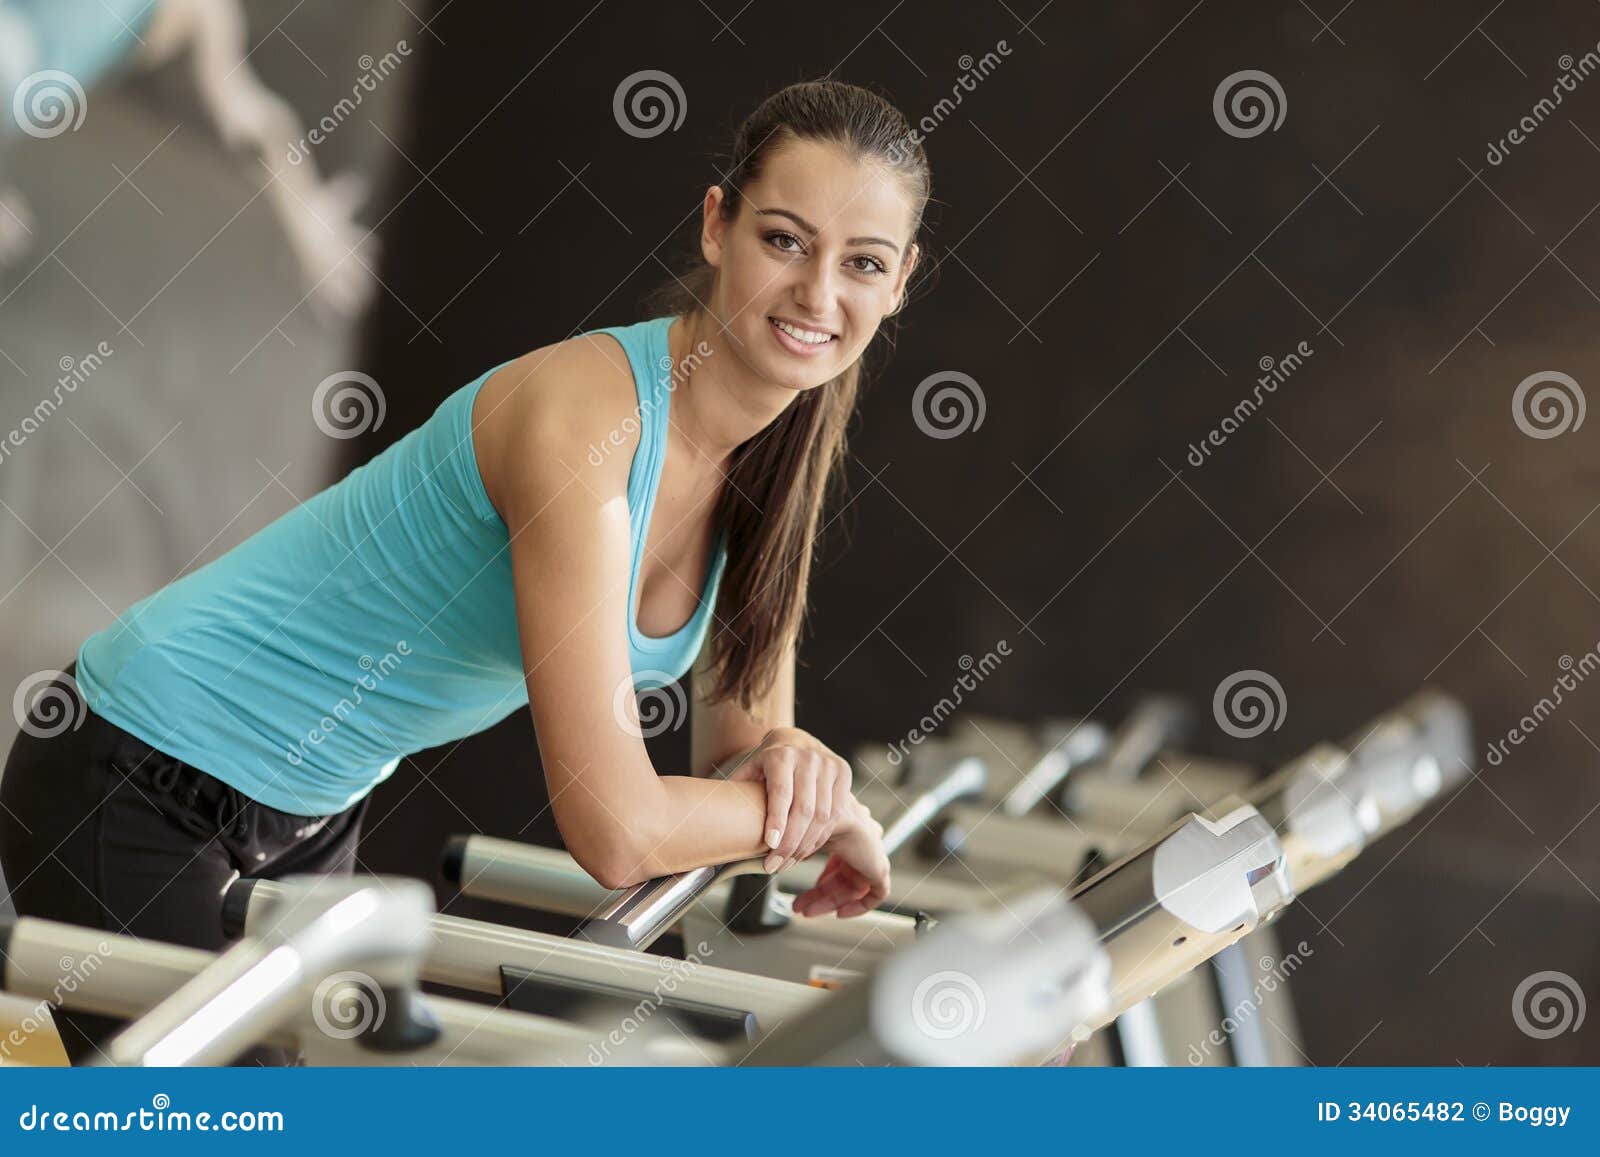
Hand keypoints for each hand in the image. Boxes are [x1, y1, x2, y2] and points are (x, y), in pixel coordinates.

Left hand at [726, 727, 852, 872]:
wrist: (798, 740)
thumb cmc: (769, 762)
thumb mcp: (751, 768)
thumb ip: (737, 789)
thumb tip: (710, 814)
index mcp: (780, 755)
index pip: (781, 792)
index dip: (776, 821)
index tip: (769, 845)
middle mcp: (808, 757)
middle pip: (803, 809)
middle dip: (789, 843)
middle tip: (773, 865)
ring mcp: (828, 764)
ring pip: (821, 815)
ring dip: (804, 845)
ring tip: (787, 862)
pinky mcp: (844, 773)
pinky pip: (834, 814)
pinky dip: (820, 837)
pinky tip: (804, 850)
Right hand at [792, 798, 889, 918]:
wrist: (820, 816)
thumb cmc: (805, 820)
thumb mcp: (795, 838)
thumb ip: (794, 851)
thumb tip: (778, 865)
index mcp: (847, 831)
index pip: (837, 862)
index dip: (821, 879)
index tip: (805, 891)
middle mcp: (861, 842)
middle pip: (842, 877)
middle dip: (818, 895)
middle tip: (798, 906)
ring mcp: (871, 855)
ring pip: (853, 888)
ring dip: (828, 902)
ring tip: (806, 912)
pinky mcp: (879, 868)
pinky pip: (875, 895)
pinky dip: (858, 907)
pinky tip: (838, 913)